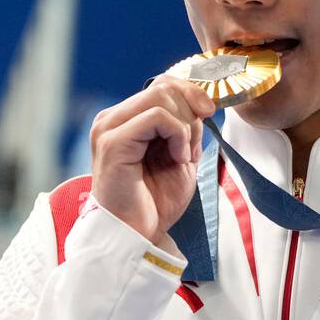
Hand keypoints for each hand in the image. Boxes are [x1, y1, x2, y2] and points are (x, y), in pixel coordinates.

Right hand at [89, 78, 216, 242]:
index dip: (192, 93)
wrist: (138, 234)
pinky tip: (176, 158)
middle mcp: (112, 119)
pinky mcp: (113, 142)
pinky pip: (157, 116)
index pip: (162, 85)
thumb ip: (188, 128)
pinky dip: (177, 135)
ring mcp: (109, 128)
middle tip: (192, 145)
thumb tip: (202, 104)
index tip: (210, 113)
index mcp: (125, 120)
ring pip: (161, 95)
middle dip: (191, 112)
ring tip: (181, 155)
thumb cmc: (155, 201)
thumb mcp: (181, 156)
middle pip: (164, 86)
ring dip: (184, 125)